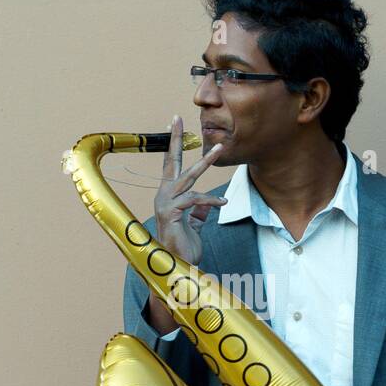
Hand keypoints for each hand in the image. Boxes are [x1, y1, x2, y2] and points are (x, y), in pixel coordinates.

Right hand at [153, 114, 226, 266]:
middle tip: (177, 117)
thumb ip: (199, 214)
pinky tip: (223, 202)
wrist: (178, 267)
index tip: (175, 126)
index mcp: (168, 196)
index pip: (171, 167)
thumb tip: (206, 205)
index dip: (173, 146)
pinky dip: (210, 200)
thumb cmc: (184, 247)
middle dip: (175, 140)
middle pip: (170, 163)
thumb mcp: (195, 227)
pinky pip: (194, 200)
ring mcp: (165, 203)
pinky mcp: (171, 213)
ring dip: (205, 162)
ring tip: (220, 148)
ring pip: (187, 177)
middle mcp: (163, 196)